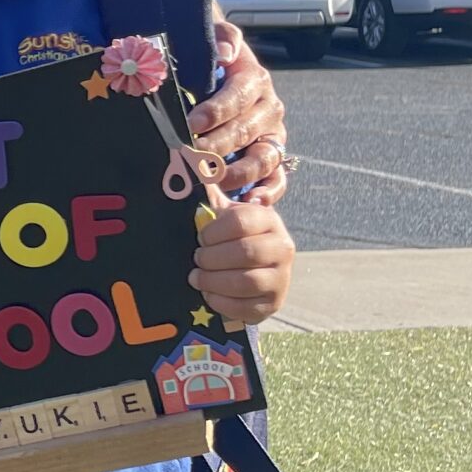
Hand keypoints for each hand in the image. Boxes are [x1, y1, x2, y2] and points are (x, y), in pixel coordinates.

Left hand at [190, 25, 288, 201]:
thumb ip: (223, 37)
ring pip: (263, 158)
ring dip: (238, 172)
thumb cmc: (210, 63)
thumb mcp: (215, 41)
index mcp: (255, 80)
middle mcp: (268, 110)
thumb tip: (226, 52)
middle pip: (247, 131)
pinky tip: (250, 201)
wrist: (219, 77)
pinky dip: (267, 192)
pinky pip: (278, 180)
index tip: (193, 121)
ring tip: (212, 179)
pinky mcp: (273, 162)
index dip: (217, 109)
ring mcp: (272, 138)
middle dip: (219, 145)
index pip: (239, 96)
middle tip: (193, 154)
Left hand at [190, 200, 294, 327]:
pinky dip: (220, 302)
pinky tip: (208, 294)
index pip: (241, 221)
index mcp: (269, 220)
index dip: (213, 231)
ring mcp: (281, 278)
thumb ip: (211, 198)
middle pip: (244, 252)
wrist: (258, 271)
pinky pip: (245, 308)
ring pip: (245, 282)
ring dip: (213, 281)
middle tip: (197, 260)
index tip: (201, 238)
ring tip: (197, 277)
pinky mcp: (273, 304)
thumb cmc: (233, 239)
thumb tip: (190, 164)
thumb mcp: (227, 215)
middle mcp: (282, 247)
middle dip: (211, 258)